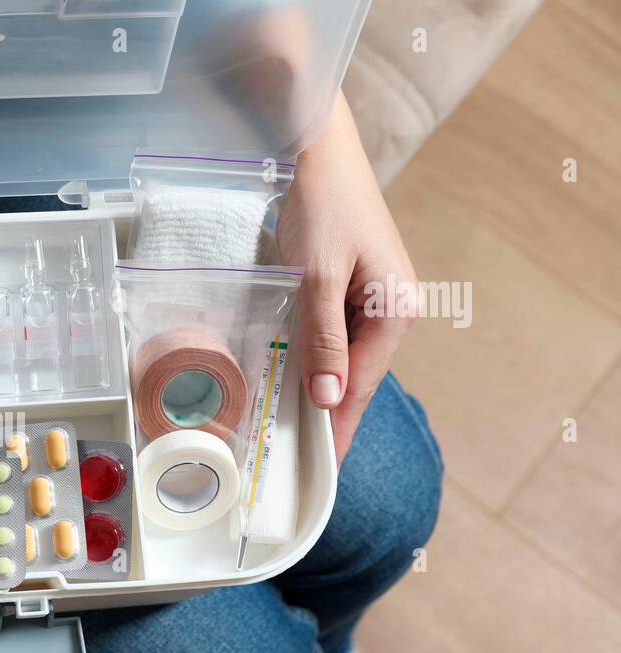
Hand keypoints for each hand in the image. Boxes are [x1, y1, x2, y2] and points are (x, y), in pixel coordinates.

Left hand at [277, 91, 416, 464]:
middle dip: (326, 414)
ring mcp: (374, 298)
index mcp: (395, 311)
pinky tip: (290, 376)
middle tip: (294, 457)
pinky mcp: (354, 288)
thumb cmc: (323, 209)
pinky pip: (334, 335)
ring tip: (287, 428)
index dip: (339, 428)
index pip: (360, 385)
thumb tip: (328, 399)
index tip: (323, 468)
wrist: (321, 154)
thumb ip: (321, 340)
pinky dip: (313, 356)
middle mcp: (393, 309)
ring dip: (316, 386)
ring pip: (342, 357)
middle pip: (354, 376)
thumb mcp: (317, 278)